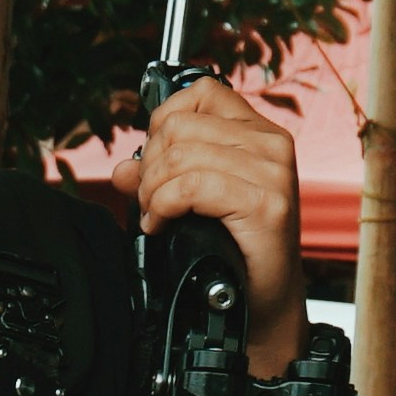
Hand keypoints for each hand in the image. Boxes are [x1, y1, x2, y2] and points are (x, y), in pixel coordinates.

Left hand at [129, 78, 307, 370]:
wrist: (265, 302)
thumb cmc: (235, 251)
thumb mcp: (197, 202)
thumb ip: (162, 175)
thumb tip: (123, 169)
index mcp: (260, 134)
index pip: (202, 93)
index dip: (163, 122)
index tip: (155, 161)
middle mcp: (272, 145)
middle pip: (180, 126)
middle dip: (150, 165)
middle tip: (150, 200)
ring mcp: (272, 173)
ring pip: (181, 156)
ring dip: (154, 190)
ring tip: (157, 216)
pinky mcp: (266, 204)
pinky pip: (192, 186)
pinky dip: (164, 206)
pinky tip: (163, 225)